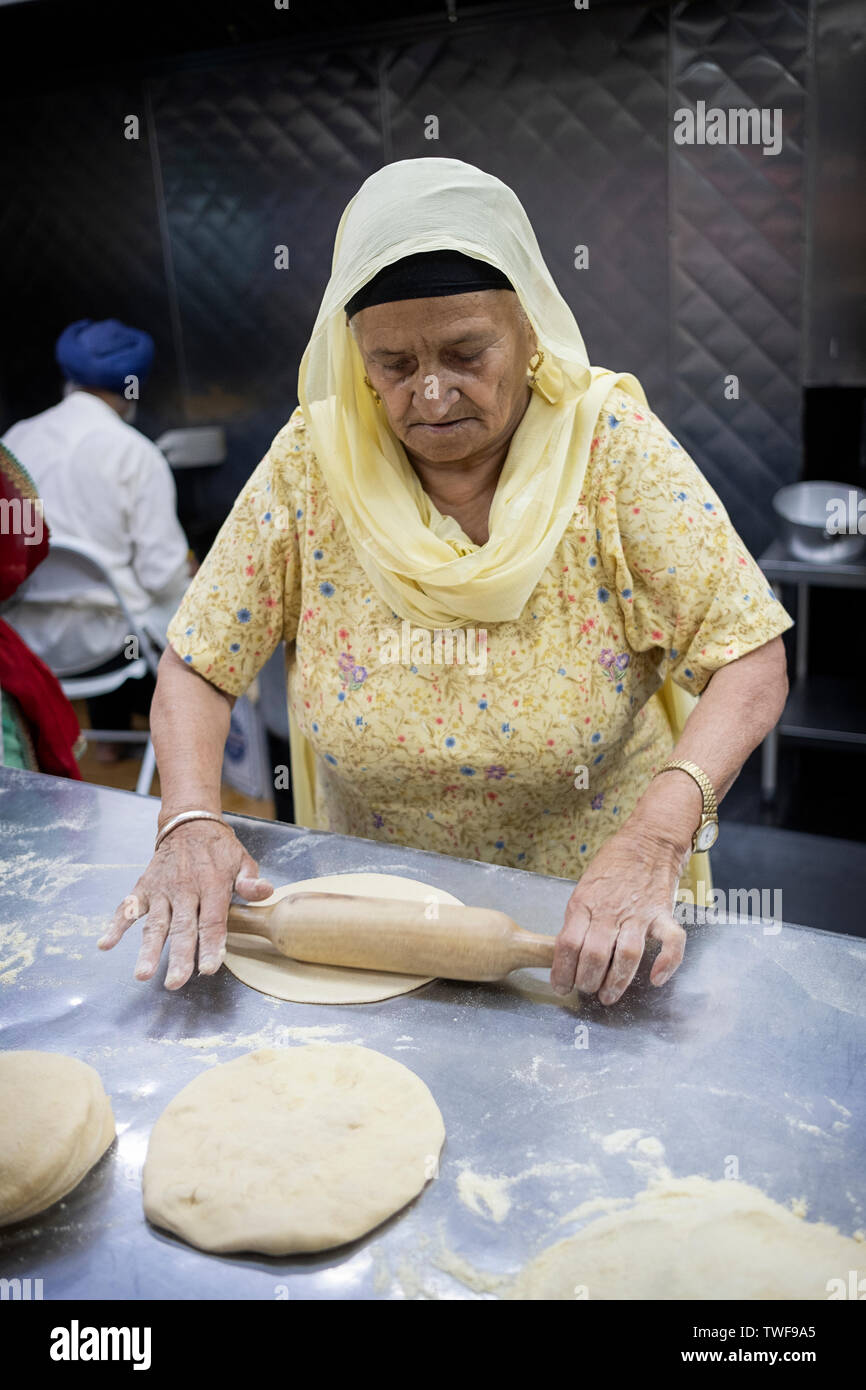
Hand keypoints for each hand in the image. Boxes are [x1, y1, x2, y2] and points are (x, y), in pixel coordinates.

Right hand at [99, 821, 272, 989]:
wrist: (188, 823)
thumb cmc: (218, 849)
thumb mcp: (242, 859)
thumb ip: (251, 879)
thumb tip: (264, 891)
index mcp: (212, 885)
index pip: (212, 921)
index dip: (211, 945)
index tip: (209, 968)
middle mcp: (185, 889)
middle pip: (182, 928)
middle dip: (178, 957)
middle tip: (175, 983)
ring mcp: (162, 889)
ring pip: (155, 923)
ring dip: (147, 949)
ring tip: (142, 973)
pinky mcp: (144, 887)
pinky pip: (128, 907)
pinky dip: (116, 925)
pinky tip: (105, 944)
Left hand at [551, 823, 686, 1004]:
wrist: (649, 839)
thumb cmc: (614, 863)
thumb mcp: (585, 886)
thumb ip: (578, 916)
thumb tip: (567, 951)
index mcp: (584, 903)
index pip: (567, 944)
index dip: (562, 971)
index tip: (561, 986)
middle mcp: (609, 910)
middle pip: (594, 954)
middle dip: (587, 980)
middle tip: (586, 990)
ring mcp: (639, 913)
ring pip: (626, 955)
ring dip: (616, 982)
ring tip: (609, 996)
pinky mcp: (663, 914)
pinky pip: (671, 943)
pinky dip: (666, 964)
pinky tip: (655, 978)